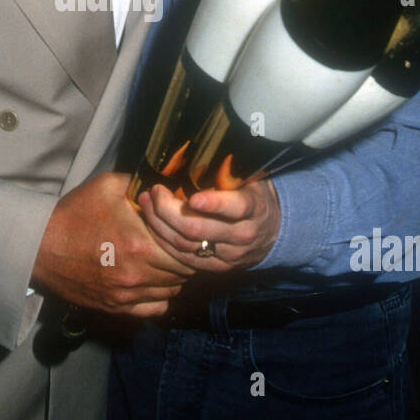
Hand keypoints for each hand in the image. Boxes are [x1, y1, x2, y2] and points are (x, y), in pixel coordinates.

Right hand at [31, 171, 191, 316]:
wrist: (39, 247)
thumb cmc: (72, 215)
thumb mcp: (106, 186)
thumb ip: (139, 182)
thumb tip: (164, 183)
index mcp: (140, 245)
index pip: (187, 249)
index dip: (190, 236)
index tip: (182, 226)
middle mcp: (138, 275)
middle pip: (184, 272)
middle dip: (185, 255)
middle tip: (178, 241)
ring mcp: (126, 295)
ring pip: (173, 291)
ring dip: (175, 274)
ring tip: (166, 258)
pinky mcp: (116, 307)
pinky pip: (155, 308)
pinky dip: (161, 295)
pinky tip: (153, 279)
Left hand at [138, 177, 280, 272]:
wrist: (273, 232)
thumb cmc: (253, 196)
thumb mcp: (249, 179)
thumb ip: (228, 172)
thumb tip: (194, 152)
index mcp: (253, 208)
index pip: (235, 207)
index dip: (212, 204)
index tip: (191, 198)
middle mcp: (242, 234)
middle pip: (198, 228)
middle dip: (168, 211)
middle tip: (154, 192)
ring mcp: (229, 255)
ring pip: (186, 245)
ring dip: (159, 225)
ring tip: (146, 205)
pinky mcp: (217, 268)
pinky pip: (184, 259)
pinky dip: (165, 242)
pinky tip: (153, 226)